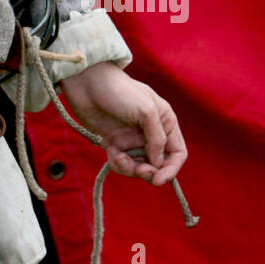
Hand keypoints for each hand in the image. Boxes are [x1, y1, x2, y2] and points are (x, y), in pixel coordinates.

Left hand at [60, 62, 186, 185]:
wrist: (87, 84)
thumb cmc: (119, 91)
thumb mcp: (146, 110)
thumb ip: (157, 138)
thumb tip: (159, 164)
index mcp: (165, 122)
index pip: (177, 153)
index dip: (171, 169)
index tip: (158, 179)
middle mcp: (151, 133)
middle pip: (159, 165)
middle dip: (150, 172)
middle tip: (139, 170)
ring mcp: (132, 140)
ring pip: (139, 168)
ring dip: (130, 168)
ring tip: (118, 157)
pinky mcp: (115, 144)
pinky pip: (122, 164)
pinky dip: (117, 163)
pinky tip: (110, 151)